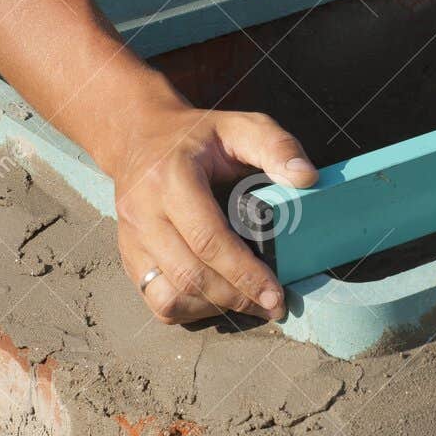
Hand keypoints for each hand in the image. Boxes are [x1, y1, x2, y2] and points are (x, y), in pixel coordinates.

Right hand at [101, 99, 317, 324]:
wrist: (141, 137)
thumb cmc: (198, 136)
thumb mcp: (240, 126)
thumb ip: (276, 146)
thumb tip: (306, 178)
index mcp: (171, 178)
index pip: (207, 238)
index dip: (244, 273)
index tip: (275, 293)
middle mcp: (143, 211)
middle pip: (189, 274)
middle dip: (236, 297)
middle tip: (271, 305)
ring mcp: (131, 238)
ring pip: (169, 296)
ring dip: (214, 307)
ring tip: (248, 303)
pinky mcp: (128, 256)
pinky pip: (155, 300)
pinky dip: (190, 308)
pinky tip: (218, 299)